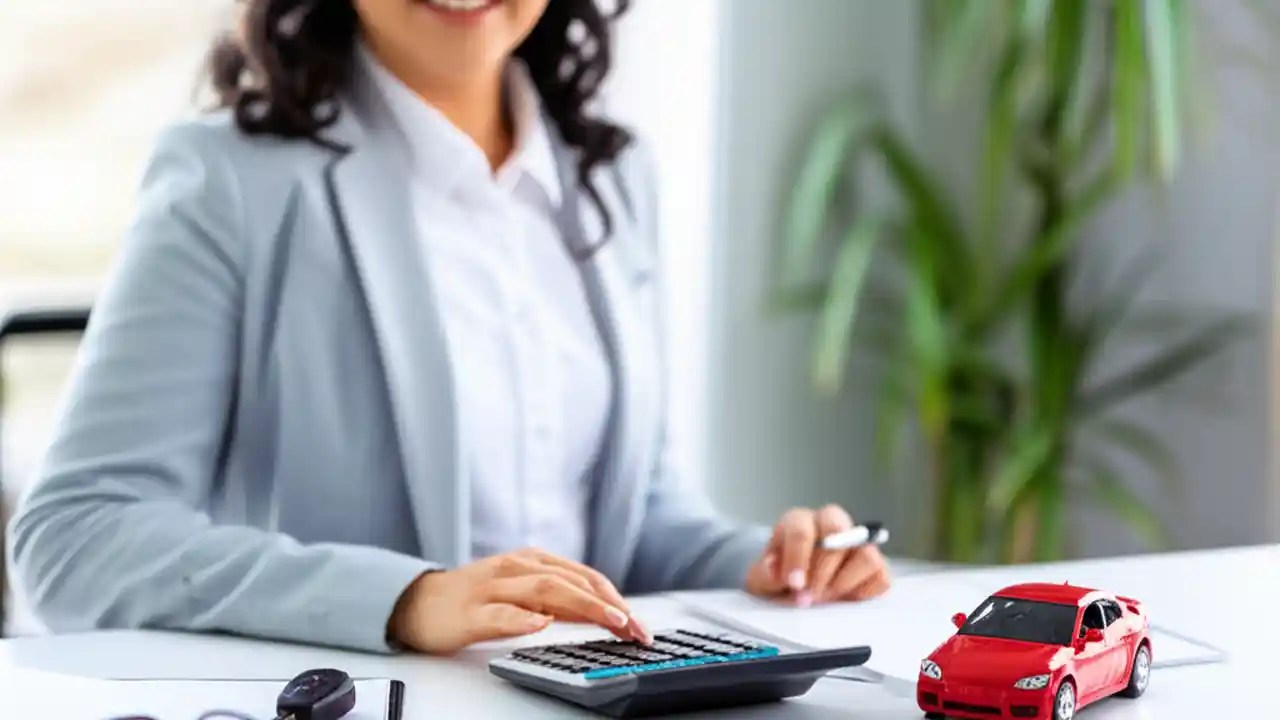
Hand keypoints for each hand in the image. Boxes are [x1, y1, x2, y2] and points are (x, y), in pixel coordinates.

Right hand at [388, 548, 652, 653]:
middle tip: (635, 629)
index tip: (639, 624)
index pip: (584, 577)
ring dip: (583, 605)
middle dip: (609, 605)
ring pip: (544, 589)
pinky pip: (500, 612)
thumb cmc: (474, 600)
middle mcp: (516, 568)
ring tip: (610, 620)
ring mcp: (493, 588)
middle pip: (571, 581)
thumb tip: (603, 614)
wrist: (417, 603)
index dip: (615, 599)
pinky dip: (523, 618)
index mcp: (532, 561)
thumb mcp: (522, 594)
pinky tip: (541, 623)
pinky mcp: (470, 611)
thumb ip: (559, 600)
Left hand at [744, 505, 890, 605]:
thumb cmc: (777, 579)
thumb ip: (765, 574)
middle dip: (823, 568)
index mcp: (799, 522)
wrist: (793, 591)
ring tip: (826, 601)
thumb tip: (775, 569)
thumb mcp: (760, 579)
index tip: (794, 583)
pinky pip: (881, 577)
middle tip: (810, 597)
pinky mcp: (876, 567)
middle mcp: (830, 525)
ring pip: (866, 553)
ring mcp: (857, 544)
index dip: (798, 556)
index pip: (801, 528)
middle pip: (837, 529)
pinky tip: (843, 602)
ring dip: (844, 582)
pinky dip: (863, 594)